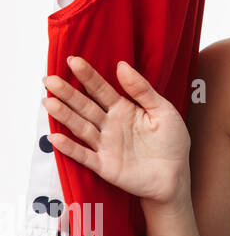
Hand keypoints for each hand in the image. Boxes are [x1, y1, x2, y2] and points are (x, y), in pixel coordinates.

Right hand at [41, 56, 191, 208]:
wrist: (175, 176)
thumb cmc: (172, 141)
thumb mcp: (163, 110)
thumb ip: (142, 90)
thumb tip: (121, 65)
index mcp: (124, 109)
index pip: (101, 89)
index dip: (88, 75)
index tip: (73, 60)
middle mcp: (110, 125)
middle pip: (85, 106)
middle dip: (67, 92)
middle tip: (49, 79)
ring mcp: (105, 144)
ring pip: (81, 127)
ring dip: (64, 115)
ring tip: (48, 101)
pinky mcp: (104, 165)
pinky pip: (84, 155)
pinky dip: (70, 148)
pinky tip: (55, 137)